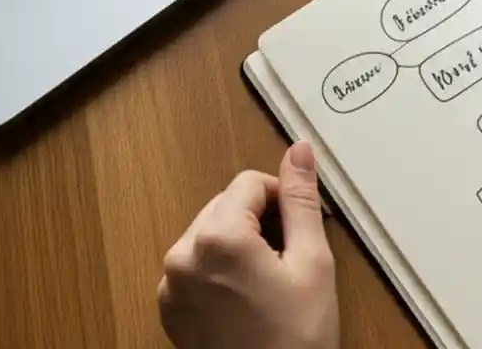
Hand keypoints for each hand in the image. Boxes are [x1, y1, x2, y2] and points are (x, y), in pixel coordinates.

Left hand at [158, 142, 338, 348]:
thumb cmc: (296, 338)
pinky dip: (220, 270)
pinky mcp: (168, 308)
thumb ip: (302, 200)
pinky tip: (246, 300)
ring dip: (240, 245)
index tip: (302, 232)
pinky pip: (195, 266)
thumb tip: (298, 150)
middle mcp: (182, 255)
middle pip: (226, 205)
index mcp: (218, 237)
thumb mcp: (313, 262)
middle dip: (260, 222)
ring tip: (269, 284)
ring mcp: (170, 284)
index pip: (250, 183)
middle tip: (290, 262)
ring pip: (210, 234)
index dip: (283, 200)